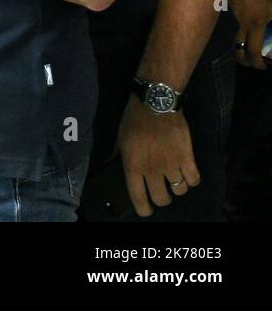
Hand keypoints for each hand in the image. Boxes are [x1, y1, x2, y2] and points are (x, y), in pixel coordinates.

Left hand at [117, 98, 199, 216]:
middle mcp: (152, 169)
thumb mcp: (120, 139)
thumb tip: (122, 170)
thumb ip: (121, 157)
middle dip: (162, 198)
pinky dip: (192, 180)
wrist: (155, 102)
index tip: (146, 210)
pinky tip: (187, 172)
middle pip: (162, 199)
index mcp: (132, 165)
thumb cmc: (134, 119)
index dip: (143, 209)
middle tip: (161, 190)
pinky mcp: (187, 158)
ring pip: (180, 191)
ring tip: (174, 178)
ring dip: (177, 187)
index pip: (138, 198)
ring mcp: (171, 165)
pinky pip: (194, 180)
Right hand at [230, 0, 271, 69]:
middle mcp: (242, 26)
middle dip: (242, 58)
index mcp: (253, 26)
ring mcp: (236, 19)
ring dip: (241, 47)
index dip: (257, 61)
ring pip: (236, 38)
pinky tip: (247, 31)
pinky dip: (241, 35)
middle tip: (249, 64)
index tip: (262, 67)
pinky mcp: (233, 12)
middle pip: (238, 47)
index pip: (253, 50)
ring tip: (247, 51)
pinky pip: (237, 28)